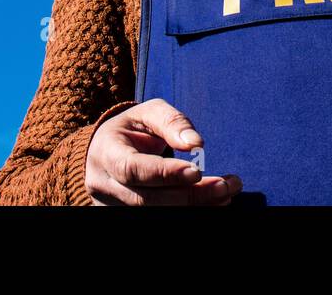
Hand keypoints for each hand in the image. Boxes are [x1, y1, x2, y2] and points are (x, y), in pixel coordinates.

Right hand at [85, 98, 242, 205]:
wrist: (108, 150)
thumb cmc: (132, 128)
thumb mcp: (149, 113)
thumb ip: (172, 122)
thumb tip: (196, 143)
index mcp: (106, 153)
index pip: (131, 169)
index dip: (164, 173)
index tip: (197, 171)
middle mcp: (105, 185)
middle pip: (146, 200)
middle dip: (189, 196)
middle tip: (225, 186)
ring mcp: (112, 206)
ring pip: (154, 214)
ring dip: (194, 207)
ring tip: (226, 195)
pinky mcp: (124, 216)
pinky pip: (157, 218)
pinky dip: (188, 212)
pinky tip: (211, 204)